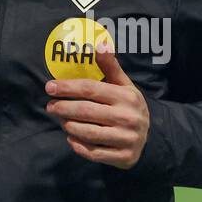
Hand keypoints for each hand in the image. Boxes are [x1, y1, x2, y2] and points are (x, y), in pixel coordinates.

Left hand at [45, 42, 148, 168]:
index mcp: (126, 97)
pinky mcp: (123, 157)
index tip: (50, 87)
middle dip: (63, 107)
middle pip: (86, 111)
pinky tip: (71, 138)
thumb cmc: (129, 107)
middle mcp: (127, 117)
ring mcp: (126, 139)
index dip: (68, 87)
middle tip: (50, 106)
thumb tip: (99, 44)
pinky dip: (78, 145)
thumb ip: (110, 67)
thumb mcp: (124, 86)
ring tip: (61, 120)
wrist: (151, 139)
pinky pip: (94, 153)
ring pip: (88, 133)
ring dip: (69, 126)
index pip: (91, 89)